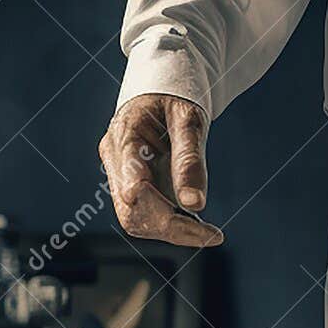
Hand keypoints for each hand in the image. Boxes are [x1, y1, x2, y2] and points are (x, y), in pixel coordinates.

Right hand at [98, 94, 223, 247]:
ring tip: (208, 232)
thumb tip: (194, 205)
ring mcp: (120, 175)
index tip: (192, 222)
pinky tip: (198, 226)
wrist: (163, 91)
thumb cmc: (176, 97)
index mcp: (124, 134)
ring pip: (135, 220)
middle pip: (131, 211)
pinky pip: (145, 217)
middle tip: (213, 235)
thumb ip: (190, 160)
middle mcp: (115, 158)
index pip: (132, 181)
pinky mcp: (130, 186)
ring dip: (172, 231)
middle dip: (171, 228)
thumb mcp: (189, 120)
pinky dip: (171, 226)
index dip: (157, 207)